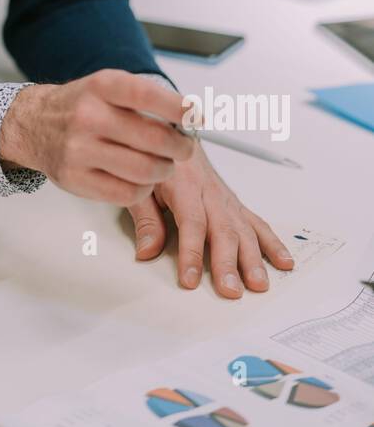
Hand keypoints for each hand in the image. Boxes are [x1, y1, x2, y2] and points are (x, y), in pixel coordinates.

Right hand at [0, 69, 195, 201]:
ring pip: (145, 170)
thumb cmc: (80, 106)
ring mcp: (79, 150)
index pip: (147, 94)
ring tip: (163, 164)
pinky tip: (141, 179)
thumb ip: (145, 98)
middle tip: (184, 148)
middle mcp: (88, 116)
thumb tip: (190, 118)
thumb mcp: (107, 86)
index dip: (178, 107)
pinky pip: (127, 193)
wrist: (34, 124)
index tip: (195, 116)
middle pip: (153, 138)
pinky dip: (144, 188)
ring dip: (165, 169)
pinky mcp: (76, 179)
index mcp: (100, 87)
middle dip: (180, 146)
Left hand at [128, 140, 294, 295]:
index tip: (190, 280)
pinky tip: (284, 262)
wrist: (178, 136)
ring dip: (254, 259)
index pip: (191, 224)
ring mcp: (227, 200)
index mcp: (185, 187)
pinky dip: (273, 244)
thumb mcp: (142, 187)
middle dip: (228, 263)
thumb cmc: (160, 163)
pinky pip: (258, 224)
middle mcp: (211, 194)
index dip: (192, 253)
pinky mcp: (236, 205)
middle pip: (223, 231)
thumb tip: (147, 252)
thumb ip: (146, 220)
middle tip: (231, 291)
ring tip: (259, 284)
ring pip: (245, 230)